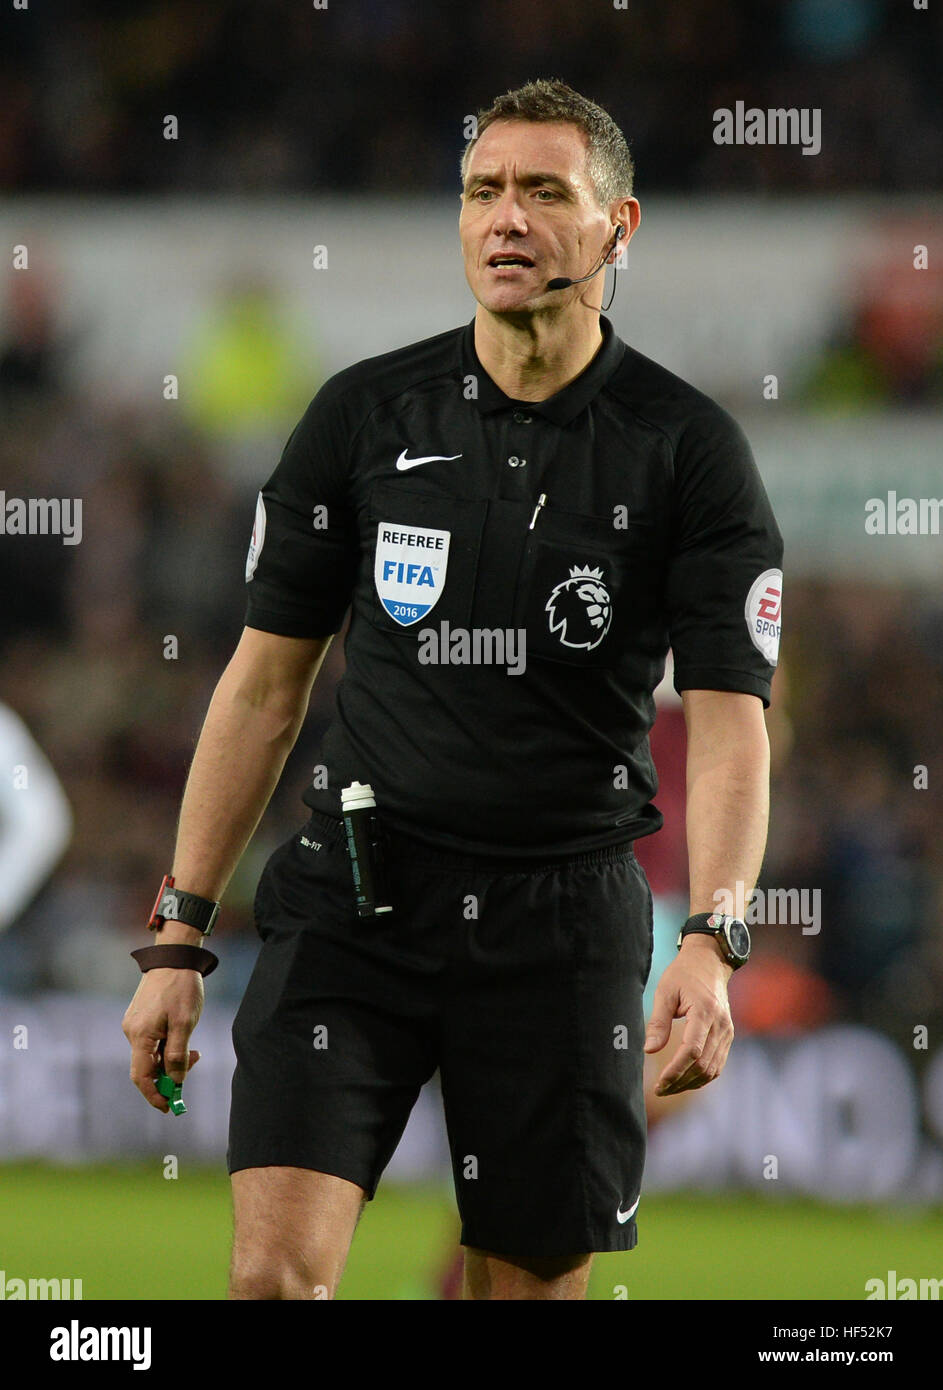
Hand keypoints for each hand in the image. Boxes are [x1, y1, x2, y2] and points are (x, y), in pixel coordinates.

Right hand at [122, 968, 203, 1112]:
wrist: (174, 957)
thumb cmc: (181, 988)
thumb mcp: (185, 1023)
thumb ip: (178, 1054)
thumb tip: (176, 1080)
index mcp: (140, 1036)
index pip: (141, 1077)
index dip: (154, 1095)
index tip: (169, 1106)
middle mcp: (131, 1032)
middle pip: (146, 1068)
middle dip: (167, 1076)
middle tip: (191, 1069)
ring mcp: (134, 1024)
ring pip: (150, 1055)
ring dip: (170, 1060)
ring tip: (194, 1051)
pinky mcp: (139, 1018)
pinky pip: (151, 1042)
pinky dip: (166, 1048)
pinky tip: (183, 1040)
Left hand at [643, 936, 734, 1095]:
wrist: (710, 962)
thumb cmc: (684, 974)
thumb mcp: (665, 991)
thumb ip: (658, 1021)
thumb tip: (649, 1050)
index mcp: (704, 1012)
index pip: (692, 1051)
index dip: (675, 1070)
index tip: (659, 1082)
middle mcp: (720, 1026)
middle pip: (702, 1065)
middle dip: (680, 1082)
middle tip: (659, 1089)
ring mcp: (727, 1032)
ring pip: (712, 1069)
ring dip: (690, 1083)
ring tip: (669, 1088)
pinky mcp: (728, 1036)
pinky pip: (717, 1064)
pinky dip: (702, 1076)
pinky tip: (685, 1079)